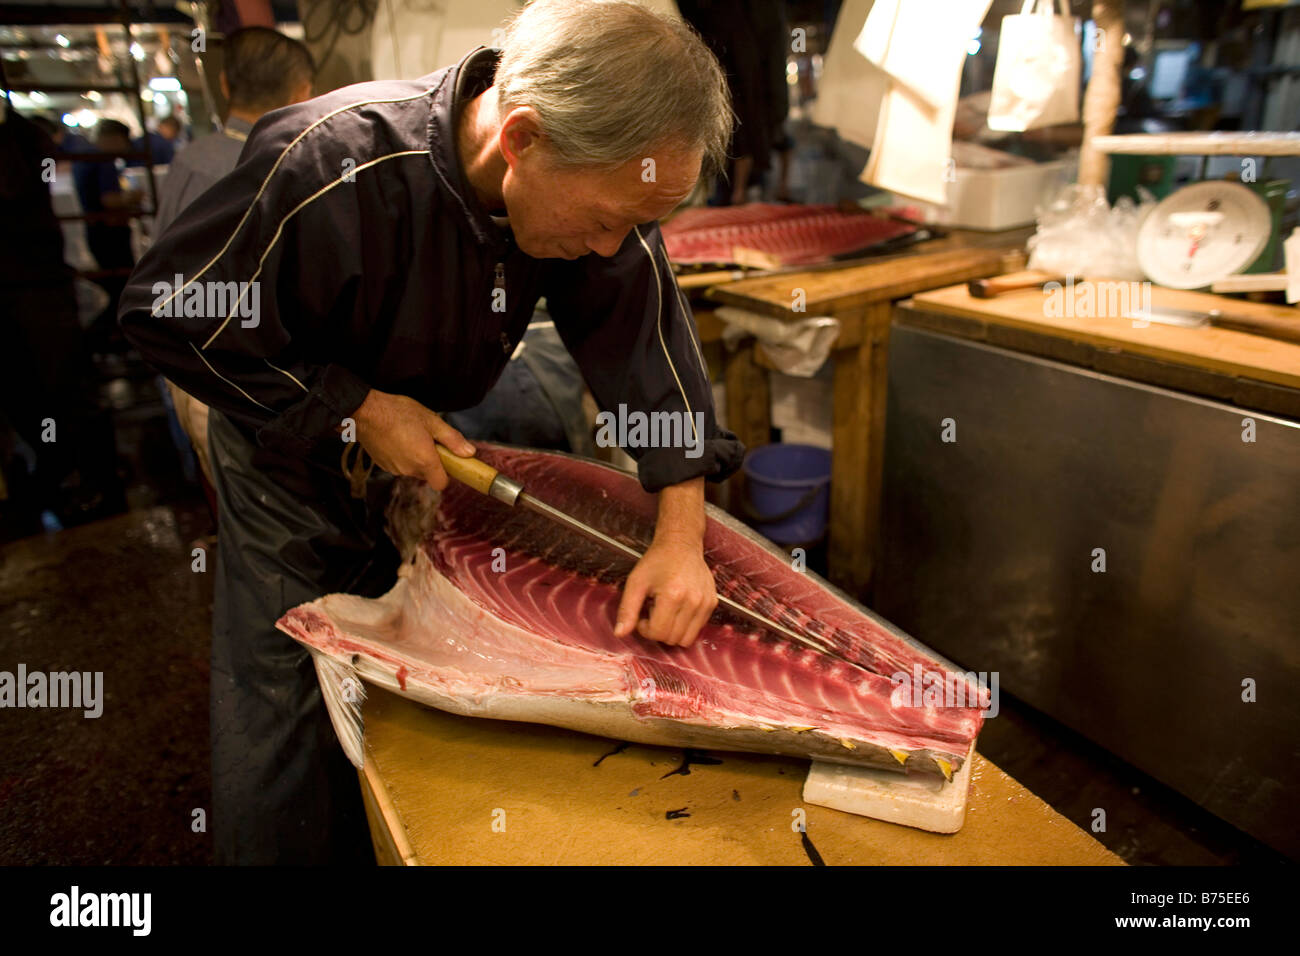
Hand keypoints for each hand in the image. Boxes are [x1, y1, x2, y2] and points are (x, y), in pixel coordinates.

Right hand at [350, 388, 474, 489]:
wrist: (364, 411)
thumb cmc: (398, 413)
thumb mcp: (432, 421)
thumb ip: (452, 440)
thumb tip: (469, 453)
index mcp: (425, 461)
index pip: (441, 484)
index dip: (446, 474)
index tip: (446, 460)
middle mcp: (409, 470)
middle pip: (427, 475)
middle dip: (430, 461)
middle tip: (427, 439)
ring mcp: (394, 469)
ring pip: (412, 469)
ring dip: (414, 457)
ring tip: (410, 435)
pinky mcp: (382, 465)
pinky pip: (398, 465)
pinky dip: (400, 455)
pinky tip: (396, 438)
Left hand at [613, 478, 714, 646]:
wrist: (681, 544)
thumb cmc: (657, 561)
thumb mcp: (636, 582)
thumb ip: (627, 610)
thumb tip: (619, 634)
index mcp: (673, 595)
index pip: (658, 633)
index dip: (645, 629)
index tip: (643, 615)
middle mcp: (693, 601)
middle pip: (672, 638)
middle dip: (658, 630)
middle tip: (654, 610)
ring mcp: (705, 603)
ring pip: (686, 639)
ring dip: (672, 631)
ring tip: (666, 611)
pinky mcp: (712, 603)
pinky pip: (697, 629)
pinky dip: (684, 626)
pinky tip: (677, 608)